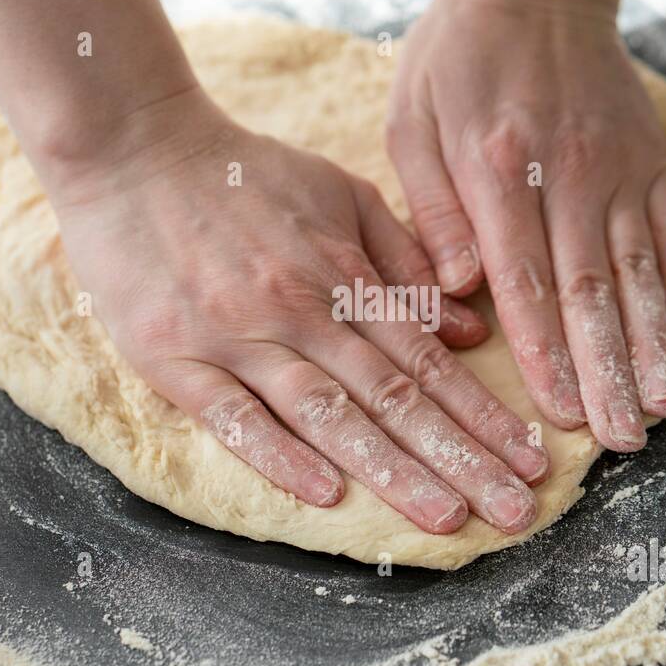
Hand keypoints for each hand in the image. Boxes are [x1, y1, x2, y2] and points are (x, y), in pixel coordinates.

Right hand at [42, 89, 549, 533]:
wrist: (133, 148)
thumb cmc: (244, 174)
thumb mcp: (339, 193)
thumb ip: (403, 261)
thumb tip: (469, 331)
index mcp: (341, 273)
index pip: (427, 360)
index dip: (484, 414)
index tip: (533, 460)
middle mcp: (299, 309)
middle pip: (392, 397)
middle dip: (462, 459)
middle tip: (515, 512)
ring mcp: (236, 336)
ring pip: (327, 413)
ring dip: (392, 469)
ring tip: (446, 517)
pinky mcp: (174, 357)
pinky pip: (232, 415)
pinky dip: (278, 455)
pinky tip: (325, 494)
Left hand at [387, 0, 665, 451]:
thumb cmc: (456, 58)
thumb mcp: (412, 120)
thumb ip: (433, 208)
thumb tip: (457, 289)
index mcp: (497, 171)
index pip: (525, 282)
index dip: (546, 354)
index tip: (561, 416)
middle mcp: (568, 174)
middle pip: (591, 292)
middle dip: (607, 372)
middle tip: (622, 440)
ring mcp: (619, 167)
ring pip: (639, 271)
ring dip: (653, 345)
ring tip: (663, 407)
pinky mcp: (652, 158)